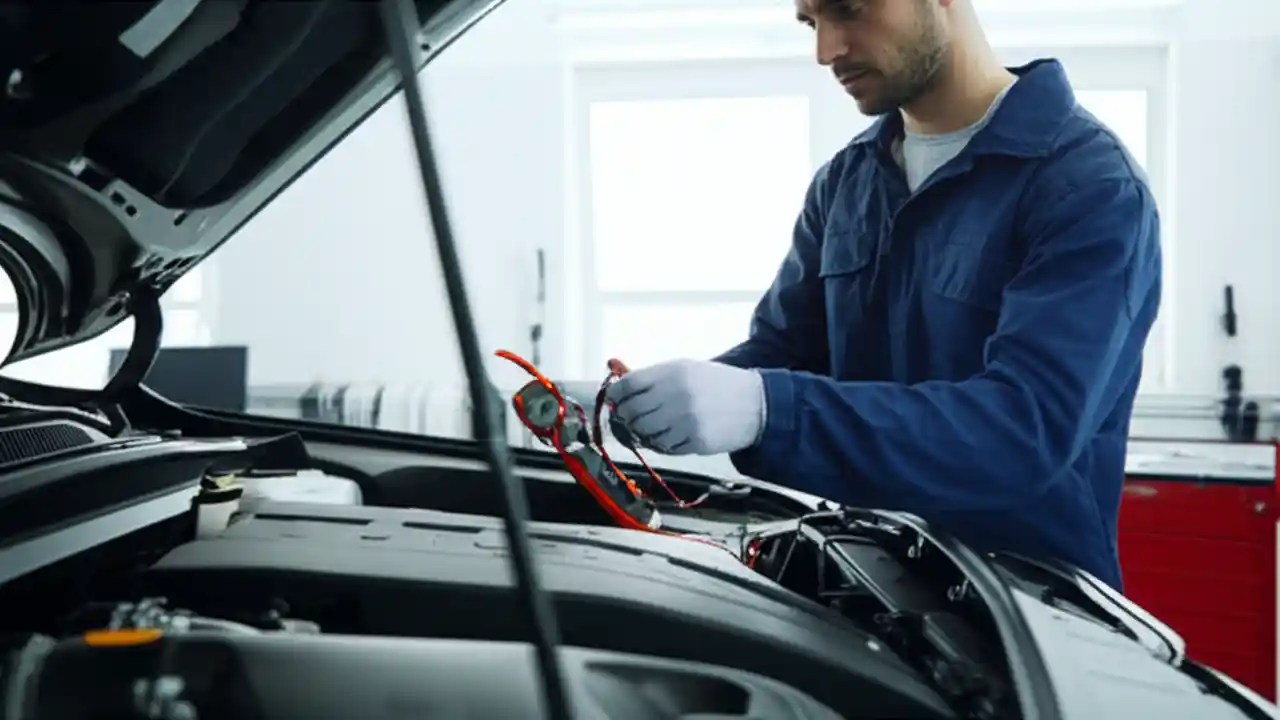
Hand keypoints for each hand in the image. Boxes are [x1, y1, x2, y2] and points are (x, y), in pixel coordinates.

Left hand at [604, 359, 764, 455]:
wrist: (755, 403)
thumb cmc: (716, 384)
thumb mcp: (687, 368)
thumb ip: (655, 378)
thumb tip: (620, 391)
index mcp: (673, 373)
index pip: (629, 385)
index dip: (615, 395)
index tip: (613, 401)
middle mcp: (677, 396)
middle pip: (632, 412)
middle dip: (626, 417)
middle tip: (629, 418)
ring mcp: (686, 421)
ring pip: (645, 434)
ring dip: (642, 433)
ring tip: (651, 427)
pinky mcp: (695, 442)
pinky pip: (664, 448)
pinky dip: (660, 444)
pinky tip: (669, 436)